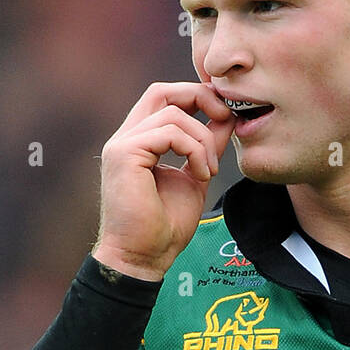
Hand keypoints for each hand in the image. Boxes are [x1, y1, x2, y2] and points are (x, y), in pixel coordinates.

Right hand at [93, 81, 235, 280]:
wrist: (145, 258)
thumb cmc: (165, 227)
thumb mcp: (195, 177)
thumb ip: (206, 147)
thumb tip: (227, 119)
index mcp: (140, 142)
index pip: (165, 98)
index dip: (196, 96)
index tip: (225, 115)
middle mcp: (127, 138)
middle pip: (162, 91)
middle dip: (199, 97)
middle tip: (226, 118)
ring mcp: (122, 145)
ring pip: (173, 114)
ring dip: (203, 140)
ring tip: (209, 170)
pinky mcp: (124, 154)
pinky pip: (168, 132)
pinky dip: (194, 150)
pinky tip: (201, 175)